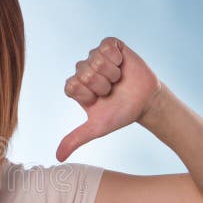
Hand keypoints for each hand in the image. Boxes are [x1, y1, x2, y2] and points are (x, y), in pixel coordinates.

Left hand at [56, 36, 162, 161]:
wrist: (145, 102)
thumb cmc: (120, 114)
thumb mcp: (97, 128)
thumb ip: (75, 139)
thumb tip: (58, 157)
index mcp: (75, 87)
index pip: (72, 85)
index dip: (89, 94)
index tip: (99, 100)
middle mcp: (82, 70)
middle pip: (84, 73)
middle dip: (102, 85)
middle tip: (111, 90)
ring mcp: (95, 56)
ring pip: (95, 60)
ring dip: (111, 73)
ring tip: (118, 79)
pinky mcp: (110, 45)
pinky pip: (105, 45)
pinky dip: (116, 57)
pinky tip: (121, 65)